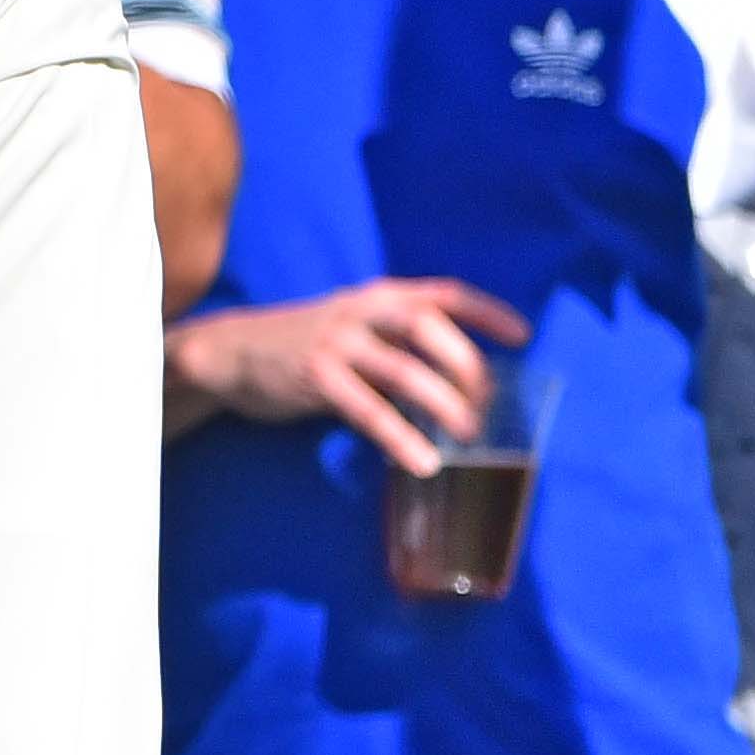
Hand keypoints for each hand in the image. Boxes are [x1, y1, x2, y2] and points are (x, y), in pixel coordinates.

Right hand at [165, 279, 530, 475]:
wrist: (231, 351)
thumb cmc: (305, 345)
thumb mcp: (355, 330)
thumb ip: (398, 345)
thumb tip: (458, 387)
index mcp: (377, 296)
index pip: (444, 293)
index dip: (486, 312)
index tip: (523, 336)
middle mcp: (361, 310)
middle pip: (426, 324)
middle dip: (465, 363)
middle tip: (488, 402)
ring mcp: (337, 340)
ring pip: (401, 367)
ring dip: (442, 402)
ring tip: (469, 435)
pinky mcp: (315, 374)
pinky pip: (367, 408)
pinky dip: (399, 437)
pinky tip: (422, 461)